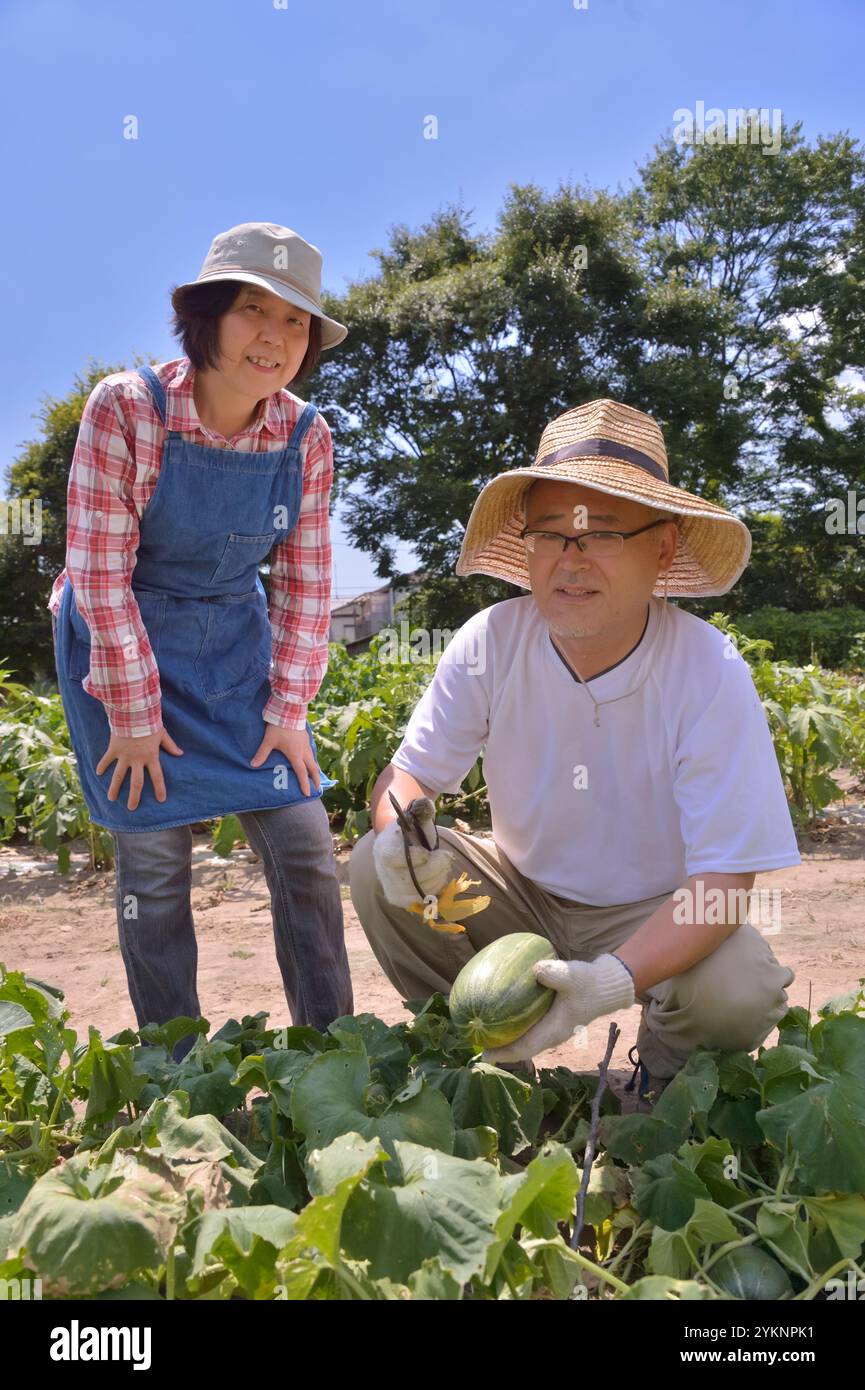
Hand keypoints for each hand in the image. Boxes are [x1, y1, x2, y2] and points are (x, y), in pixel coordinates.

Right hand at [97, 725, 183, 811]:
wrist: (133, 712)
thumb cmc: (150, 722)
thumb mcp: (162, 734)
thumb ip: (170, 745)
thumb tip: (181, 754)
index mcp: (151, 757)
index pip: (157, 776)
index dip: (160, 788)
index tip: (161, 800)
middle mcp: (137, 760)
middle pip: (136, 782)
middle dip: (134, 797)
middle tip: (132, 808)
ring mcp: (124, 756)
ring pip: (118, 776)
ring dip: (114, 788)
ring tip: (111, 798)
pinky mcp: (114, 749)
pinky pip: (106, 760)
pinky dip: (102, 766)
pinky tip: (98, 773)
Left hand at [250, 724, 319, 796]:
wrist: (289, 712)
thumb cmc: (279, 727)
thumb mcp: (268, 741)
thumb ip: (262, 754)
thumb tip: (253, 765)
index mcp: (296, 755)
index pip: (301, 773)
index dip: (305, 784)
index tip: (308, 794)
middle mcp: (304, 752)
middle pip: (313, 769)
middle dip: (315, 780)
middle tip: (317, 789)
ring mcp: (306, 745)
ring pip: (313, 761)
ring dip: (315, 770)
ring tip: (315, 778)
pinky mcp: (306, 739)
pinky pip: (311, 754)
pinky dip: (312, 761)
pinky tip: (310, 761)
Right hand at [373, 798, 455, 908]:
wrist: (399, 845)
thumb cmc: (410, 830)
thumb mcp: (415, 817)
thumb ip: (422, 809)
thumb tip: (425, 803)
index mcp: (383, 848)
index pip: (394, 858)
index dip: (415, 857)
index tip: (428, 852)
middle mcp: (382, 871)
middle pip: (411, 878)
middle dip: (435, 867)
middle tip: (446, 856)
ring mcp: (391, 888)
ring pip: (419, 890)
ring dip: (438, 877)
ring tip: (443, 863)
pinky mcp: (401, 899)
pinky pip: (422, 899)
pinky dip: (435, 887)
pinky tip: (439, 875)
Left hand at [482, 954, 634, 1063]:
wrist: (608, 984)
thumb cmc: (590, 983)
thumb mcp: (573, 977)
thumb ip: (555, 974)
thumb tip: (536, 970)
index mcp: (554, 1031)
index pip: (525, 1048)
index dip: (504, 1053)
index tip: (484, 1055)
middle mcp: (551, 1033)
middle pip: (521, 1046)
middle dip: (500, 1046)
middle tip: (476, 1041)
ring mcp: (552, 1026)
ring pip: (525, 1036)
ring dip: (506, 1035)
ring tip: (484, 1029)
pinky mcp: (552, 1016)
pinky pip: (530, 1024)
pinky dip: (515, 1021)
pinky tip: (503, 1006)